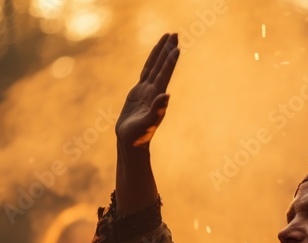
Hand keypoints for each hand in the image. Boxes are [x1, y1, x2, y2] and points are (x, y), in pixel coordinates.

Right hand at [116, 33, 179, 147]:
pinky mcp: (138, 93)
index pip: (164, 75)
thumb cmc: (139, 136)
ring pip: (154, 67)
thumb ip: (156, 110)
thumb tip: (166, 96)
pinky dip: (151, 63)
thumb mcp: (147, 124)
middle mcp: (154, 91)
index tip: (176, 48)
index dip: (170, 62)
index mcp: (156, 97)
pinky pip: (145, 73)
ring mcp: (147, 91)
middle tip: (175, 34)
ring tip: (167, 38)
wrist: (132, 143)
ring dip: (160, 53)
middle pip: (161, 66)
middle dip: (167, 50)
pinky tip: (156, 56)